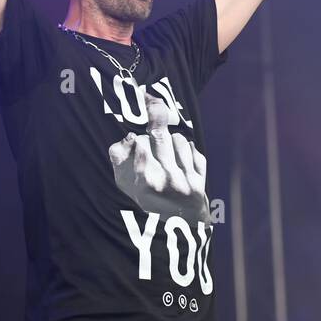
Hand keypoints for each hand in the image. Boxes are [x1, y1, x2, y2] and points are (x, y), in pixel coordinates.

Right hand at [107, 93, 209, 222]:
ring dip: (170, 139)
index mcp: (145, 185)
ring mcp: (186, 180)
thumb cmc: (147, 198)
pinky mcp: (201, 179)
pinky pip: (193, 148)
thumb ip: (119, 159)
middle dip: (155, 112)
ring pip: (178, 139)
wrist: (179, 223)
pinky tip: (180, 159)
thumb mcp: (126, 184)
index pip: (140, 150)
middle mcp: (167, 182)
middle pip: (160, 136)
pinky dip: (186, 149)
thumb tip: (128, 138)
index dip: (135, 140)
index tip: (133, 135)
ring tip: (165, 151)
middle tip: (148, 97)